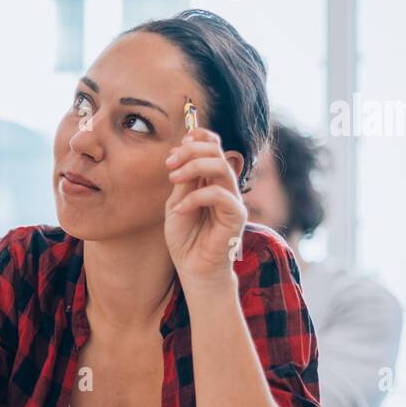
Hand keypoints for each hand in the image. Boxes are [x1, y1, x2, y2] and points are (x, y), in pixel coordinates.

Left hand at [164, 127, 246, 291]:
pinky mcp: (236, 216)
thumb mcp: (176, 203)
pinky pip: (220, 195)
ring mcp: (232, 200)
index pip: (213, 146)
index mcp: (211, 180)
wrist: (193, 268)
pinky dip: (196, 198)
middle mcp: (224, 186)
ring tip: (173, 178)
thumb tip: (182, 148)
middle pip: (217, 151)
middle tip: (170, 164)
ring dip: (194, 166)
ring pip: (221, 167)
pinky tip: (180, 209)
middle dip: (191, 150)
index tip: (175, 148)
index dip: (198, 138)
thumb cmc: (185, 238)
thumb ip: (182, 179)